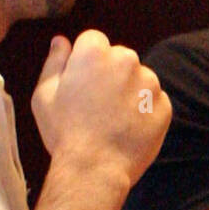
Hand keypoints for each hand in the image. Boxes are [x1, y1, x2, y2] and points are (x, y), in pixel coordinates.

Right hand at [31, 29, 170, 187]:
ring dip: (130, 93)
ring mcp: (149, 83)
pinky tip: (128, 130)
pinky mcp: (164, 106)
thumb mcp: (44, 95)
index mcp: (94, 51)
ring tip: (113, 121)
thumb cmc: (64, 131)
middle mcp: (126, 60)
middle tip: (97, 106)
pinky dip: (145, 113)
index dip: (85, 63)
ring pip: (140, 79)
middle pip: (120, 58)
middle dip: (111, 74)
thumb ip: (54, 62)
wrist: (94, 169)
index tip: (81, 85)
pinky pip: (154, 102)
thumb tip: (61, 40)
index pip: (93, 41)